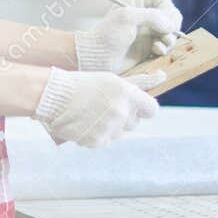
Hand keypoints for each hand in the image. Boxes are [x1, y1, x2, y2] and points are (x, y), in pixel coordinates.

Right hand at [33, 68, 163, 147]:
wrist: (54, 96)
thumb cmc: (84, 83)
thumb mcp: (112, 79)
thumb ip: (138, 84)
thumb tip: (163, 76)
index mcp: (128, 94)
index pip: (152, 110)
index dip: (143, 108)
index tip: (134, 105)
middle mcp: (122, 113)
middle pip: (134, 122)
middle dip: (124, 116)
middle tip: (105, 106)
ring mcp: (109, 129)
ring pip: (120, 133)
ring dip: (111, 126)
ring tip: (93, 113)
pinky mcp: (96, 142)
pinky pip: (105, 140)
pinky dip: (97, 134)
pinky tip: (86, 122)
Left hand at [74, 0, 182, 72]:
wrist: (97, 57)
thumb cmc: (108, 35)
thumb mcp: (128, 18)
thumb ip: (153, 16)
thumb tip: (171, 26)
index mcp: (136, 3)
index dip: (167, 7)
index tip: (166, 19)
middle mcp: (143, 16)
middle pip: (169, 15)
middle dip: (172, 25)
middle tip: (166, 34)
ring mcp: (147, 32)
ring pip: (170, 32)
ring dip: (169, 38)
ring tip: (161, 43)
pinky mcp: (148, 48)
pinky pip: (165, 46)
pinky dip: (164, 48)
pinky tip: (155, 50)